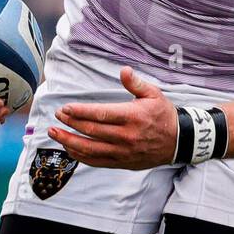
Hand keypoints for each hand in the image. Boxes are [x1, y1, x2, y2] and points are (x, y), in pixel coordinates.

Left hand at [49, 67, 178, 169]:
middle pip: (92, 131)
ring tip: (54, 133)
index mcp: (133, 116)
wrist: (178, 142)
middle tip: (57, 116)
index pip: (101, 114)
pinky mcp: (122, 162)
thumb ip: (136, 83)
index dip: (81, 112)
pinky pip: (97, 161)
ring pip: (90, 149)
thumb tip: (123, 70)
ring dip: (69, 141)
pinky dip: (80, 156)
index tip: (66, 108)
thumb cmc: (163, 114)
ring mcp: (123, 151)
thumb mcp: (154, 94)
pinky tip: (69, 148)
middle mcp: (127, 136)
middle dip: (71, 123)